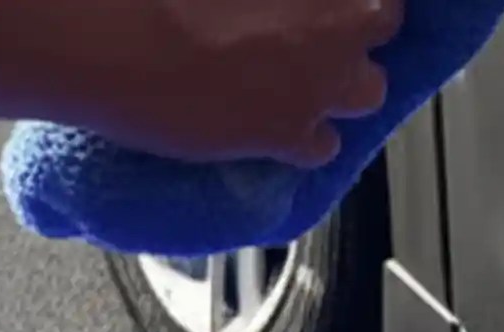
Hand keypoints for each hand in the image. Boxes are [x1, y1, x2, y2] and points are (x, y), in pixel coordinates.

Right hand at [70, 0, 402, 167]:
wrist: (123, 43)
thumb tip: (270, 2)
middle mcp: (339, 28)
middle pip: (381, 26)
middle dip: (355, 29)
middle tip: (316, 29)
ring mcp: (318, 85)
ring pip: (368, 92)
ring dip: (342, 84)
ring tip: (303, 79)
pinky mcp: (287, 136)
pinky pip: (323, 146)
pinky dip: (307, 138)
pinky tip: (276, 126)